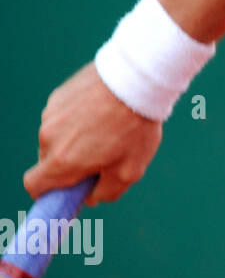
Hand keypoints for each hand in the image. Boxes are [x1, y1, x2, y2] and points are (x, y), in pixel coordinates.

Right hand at [24, 62, 162, 205]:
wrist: (137, 80)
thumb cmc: (134, 127)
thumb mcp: (130, 170)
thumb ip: (106, 192)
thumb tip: (90, 197)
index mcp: (62, 161)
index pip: (34, 186)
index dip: (48, 193)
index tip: (68, 191)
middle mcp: (49, 137)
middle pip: (49, 161)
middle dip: (70, 165)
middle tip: (101, 158)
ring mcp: (51, 114)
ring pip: (58, 138)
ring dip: (76, 140)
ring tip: (109, 129)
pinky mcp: (59, 96)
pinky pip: (64, 117)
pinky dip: (78, 120)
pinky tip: (104, 112)